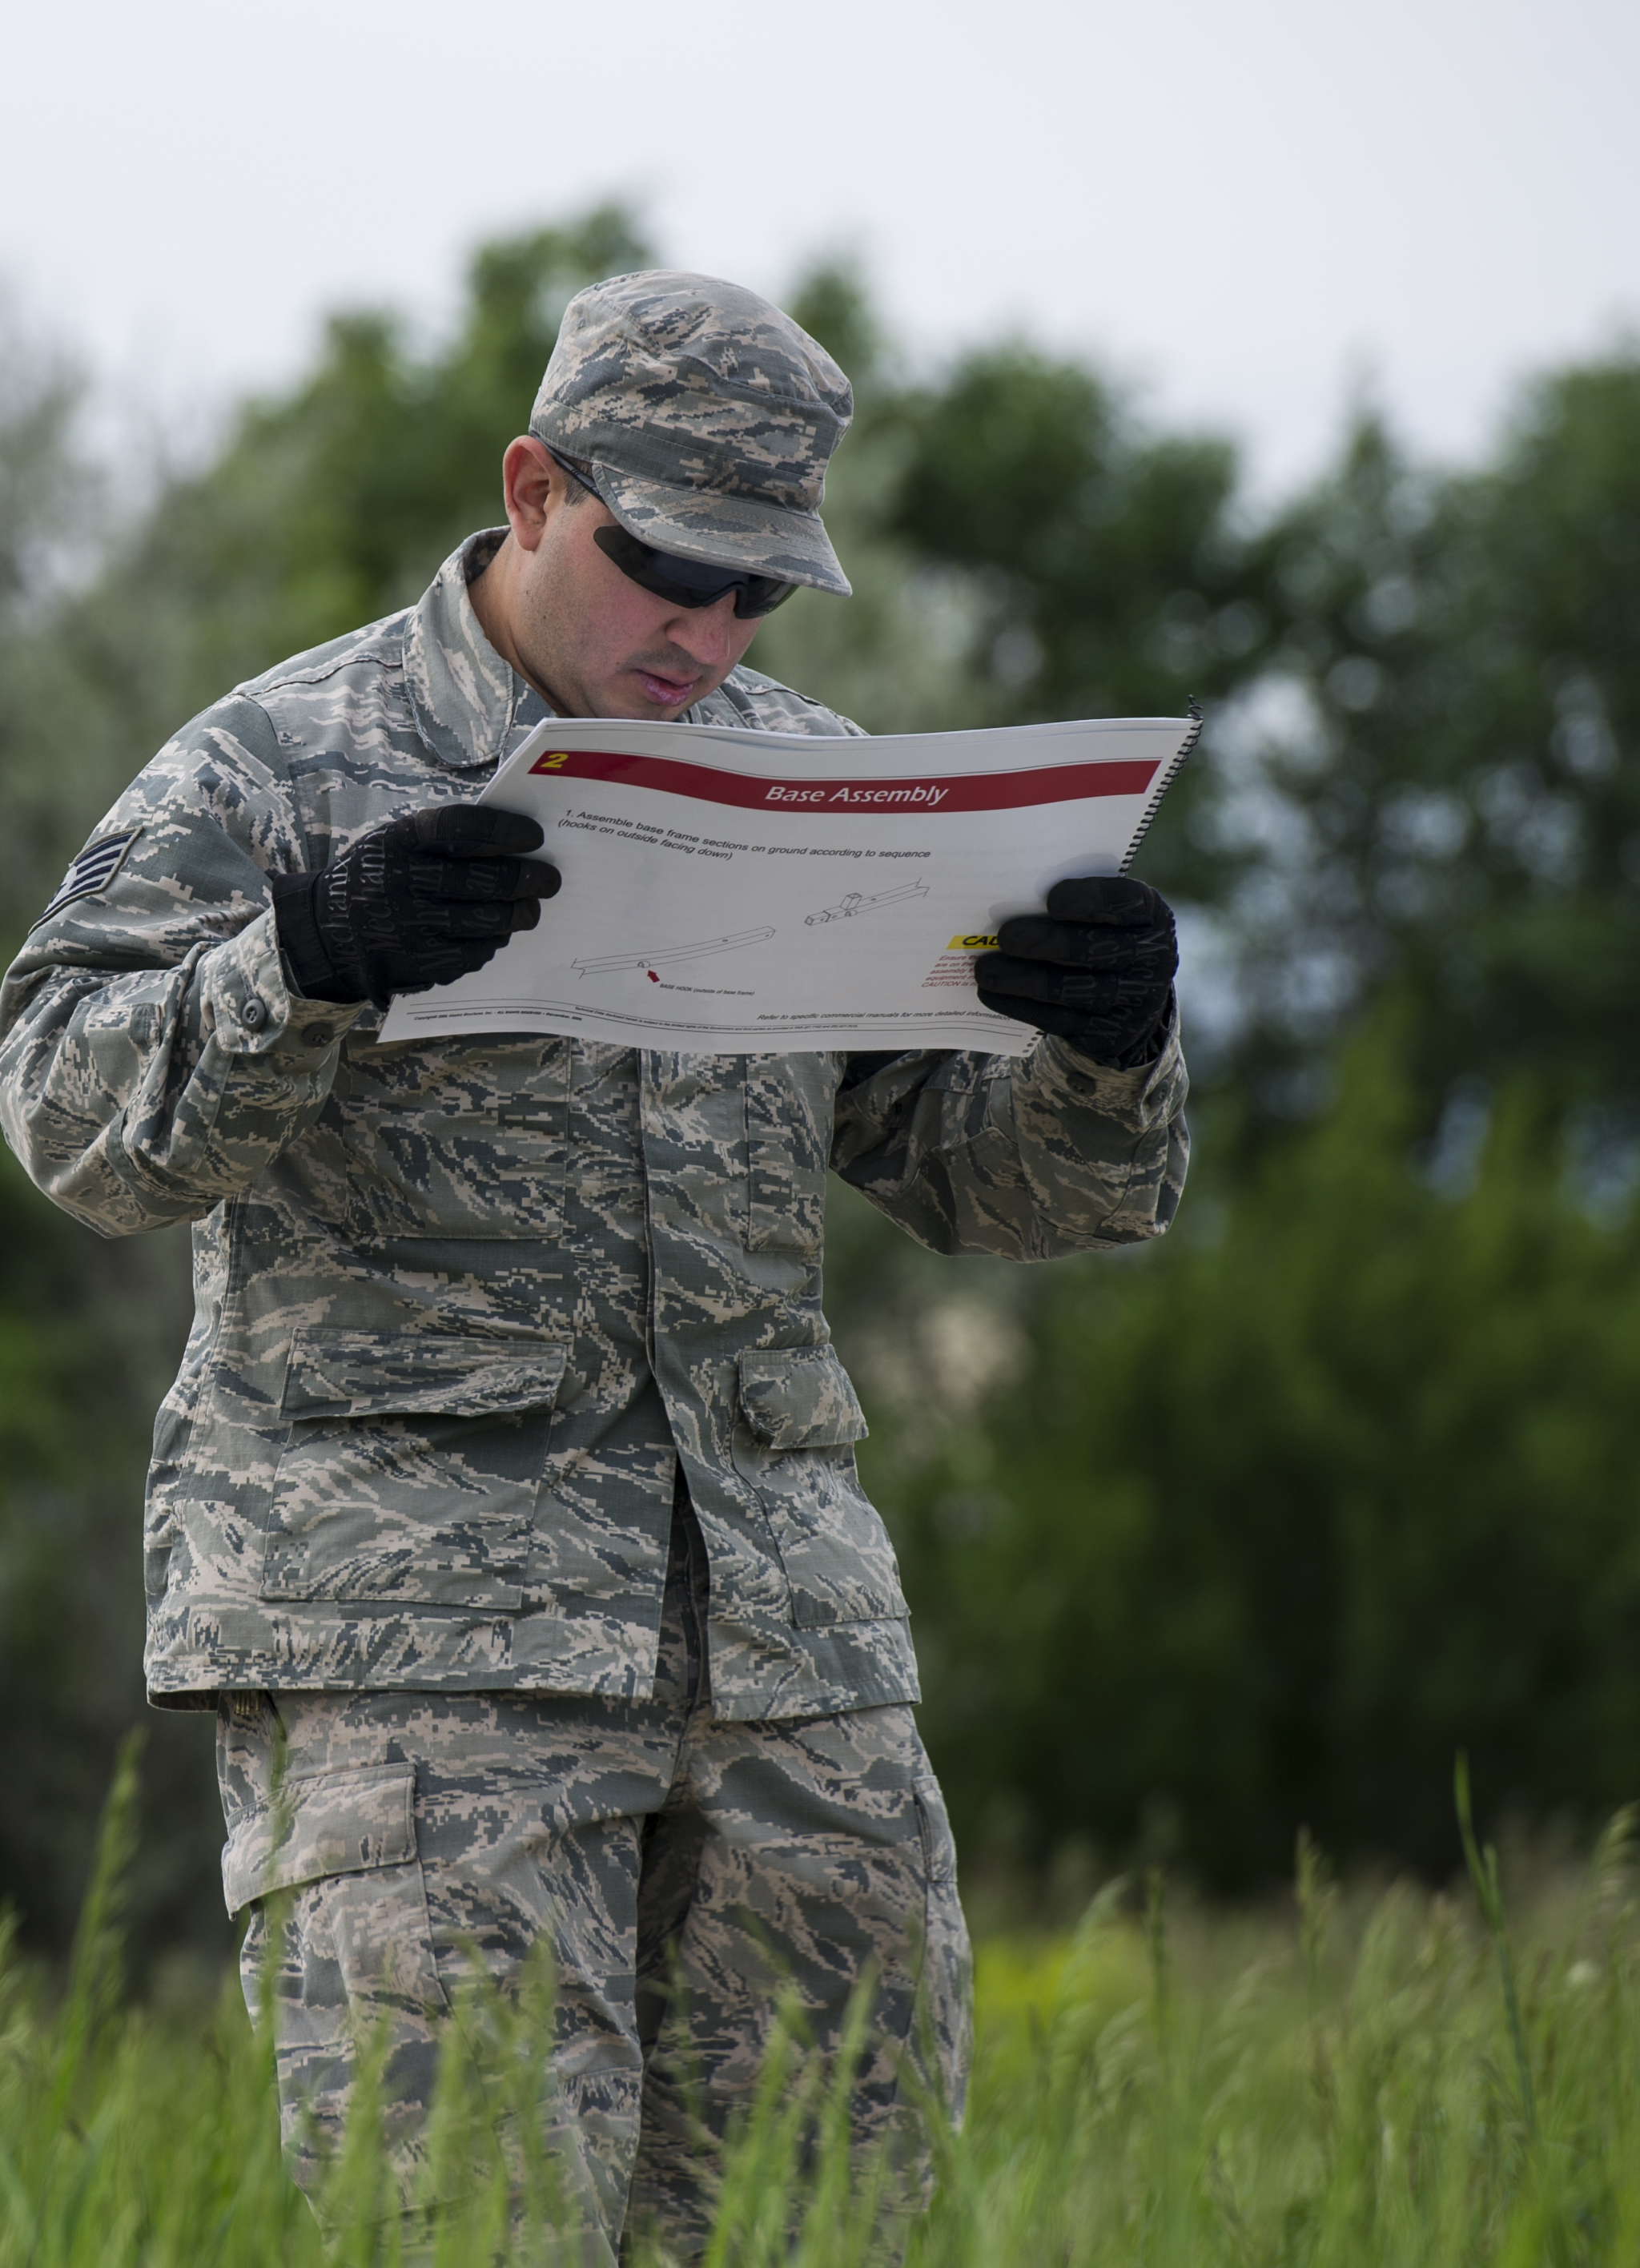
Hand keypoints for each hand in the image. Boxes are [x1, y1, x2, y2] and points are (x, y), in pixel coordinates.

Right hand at [270, 807, 560, 1008]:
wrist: (325, 930)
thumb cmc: (376, 877)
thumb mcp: (395, 842)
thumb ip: (443, 839)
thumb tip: (513, 839)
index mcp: (400, 840)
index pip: (464, 828)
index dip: (506, 831)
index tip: (534, 836)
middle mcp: (402, 881)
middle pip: (484, 880)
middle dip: (527, 879)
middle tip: (549, 879)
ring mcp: (409, 925)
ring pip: (485, 921)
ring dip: (518, 915)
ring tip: (530, 910)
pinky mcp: (417, 963)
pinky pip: (472, 953)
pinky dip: (491, 943)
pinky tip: (497, 934)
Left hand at [975, 876, 1176, 1066]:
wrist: (1129, 997)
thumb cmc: (1101, 936)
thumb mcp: (1102, 913)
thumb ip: (1072, 903)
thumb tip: (1010, 897)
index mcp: (1152, 916)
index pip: (1129, 902)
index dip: (1091, 900)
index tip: (1052, 899)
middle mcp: (1152, 958)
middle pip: (1097, 949)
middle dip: (1046, 942)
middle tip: (1005, 937)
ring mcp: (1134, 1000)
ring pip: (1074, 990)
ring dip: (1023, 979)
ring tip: (986, 970)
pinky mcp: (1110, 1034)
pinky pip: (1060, 1021)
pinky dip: (1021, 1006)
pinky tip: (992, 993)